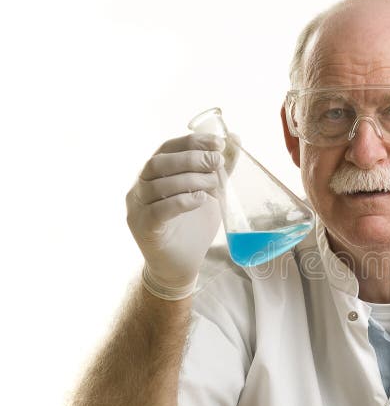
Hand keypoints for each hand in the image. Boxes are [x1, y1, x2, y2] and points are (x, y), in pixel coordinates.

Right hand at [126, 134, 225, 299]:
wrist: (180, 265)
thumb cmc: (193, 227)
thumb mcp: (210, 193)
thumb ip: (219, 169)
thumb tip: (235, 140)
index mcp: (154, 174)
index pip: (167, 147)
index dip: (192, 141)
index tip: (218, 143)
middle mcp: (140, 186)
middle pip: (159, 162)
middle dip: (191, 158)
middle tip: (216, 161)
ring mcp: (138, 207)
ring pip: (159, 184)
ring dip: (190, 179)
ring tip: (213, 184)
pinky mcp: (143, 227)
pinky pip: (160, 210)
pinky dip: (182, 201)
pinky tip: (200, 199)